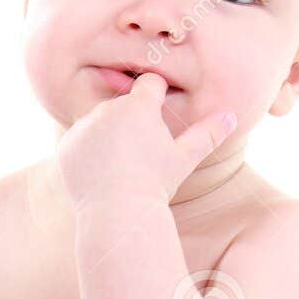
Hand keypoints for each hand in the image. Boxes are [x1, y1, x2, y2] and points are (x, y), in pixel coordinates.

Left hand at [56, 72, 236, 210]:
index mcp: (139, 106)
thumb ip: (207, 134)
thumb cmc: (156, 185)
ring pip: (99, 122)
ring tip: (119, 165)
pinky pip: (79, 141)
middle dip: (130, 121)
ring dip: (107, 135)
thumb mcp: (184, 159)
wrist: (118, 214)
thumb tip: (232, 116)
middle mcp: (108, 109)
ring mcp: (84, 126)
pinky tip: (100, 172)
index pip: (150, 84)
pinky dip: (86, 153)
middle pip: (122, 105)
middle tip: (138, 153)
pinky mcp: (66, 144)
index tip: (158, 117)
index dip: (157, 97)